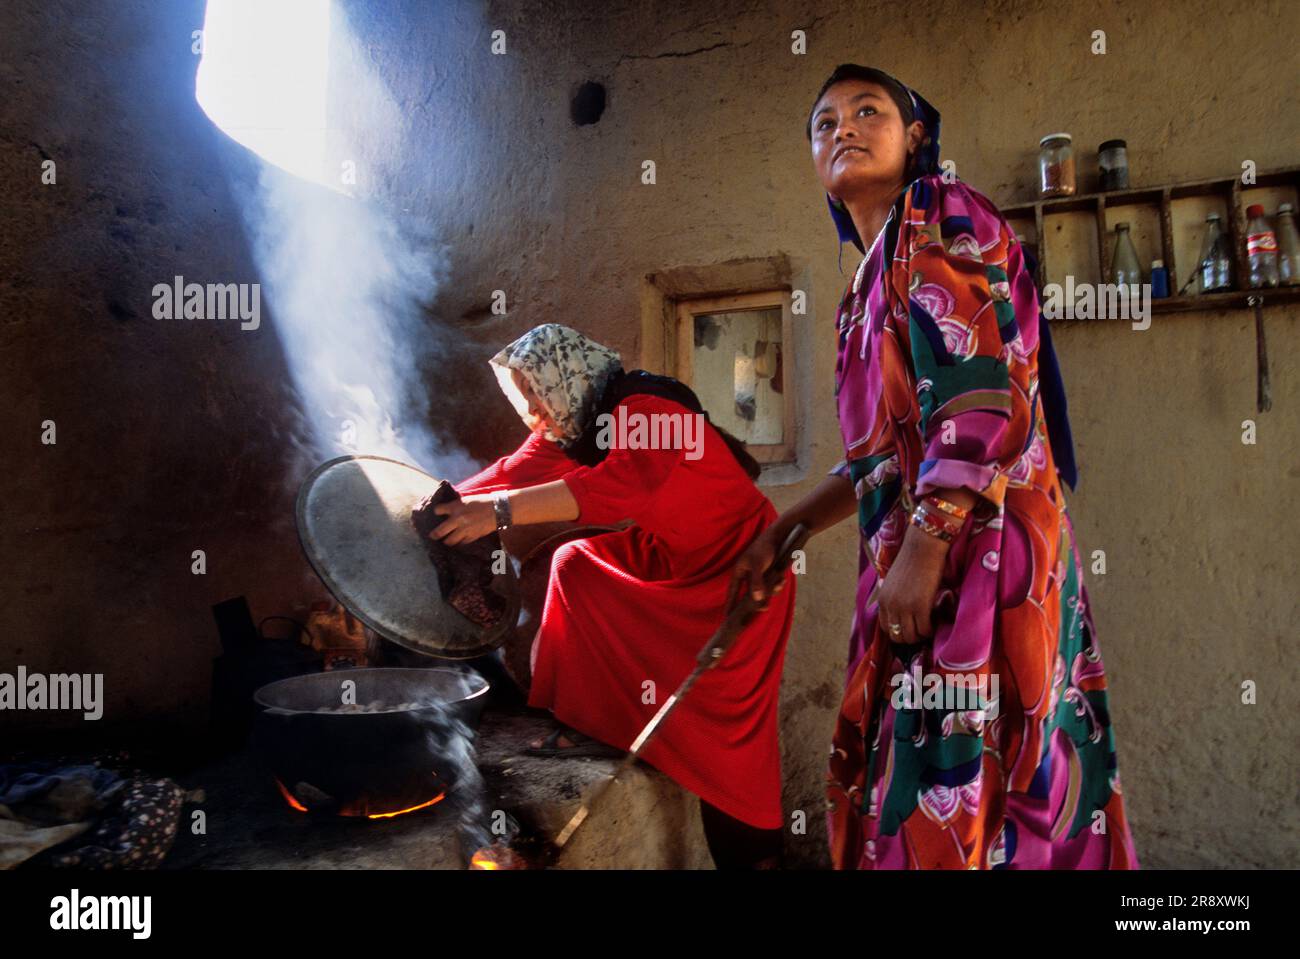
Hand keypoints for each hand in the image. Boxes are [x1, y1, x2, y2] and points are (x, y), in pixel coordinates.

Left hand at [429, 494, 496, 545]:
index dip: (437, 511)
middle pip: (439, 531)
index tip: (437, 513)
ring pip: (450, 541)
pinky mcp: (473, 536)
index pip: (438, 510)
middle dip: (434, 535)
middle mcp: (458, 519)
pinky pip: (462, 543)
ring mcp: (465, 529)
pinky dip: (460, 542)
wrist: (499, 509)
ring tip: (446, 541)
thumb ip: (457, 506)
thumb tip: (448, 511)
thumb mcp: (467, 500)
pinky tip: (459, 541)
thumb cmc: (484, 502)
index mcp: (456, 507)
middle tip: (432, 536)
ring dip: (447, 541)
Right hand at [728, 526, 786, 610]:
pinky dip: (777, 584)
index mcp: (739, 572)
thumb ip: (757, 583)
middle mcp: (747, 575)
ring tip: (779, 583)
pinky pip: (771, 584)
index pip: (732, 592)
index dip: (730, 604)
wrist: (779, 536)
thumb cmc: (764, 548)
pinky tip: (782, 579)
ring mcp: (758, 575)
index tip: (727, 617)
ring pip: (763, 590)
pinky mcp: (768, 573)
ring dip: (772, 590)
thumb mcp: (758, 566)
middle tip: (764, 608)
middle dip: (758, 600)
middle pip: (750, 594)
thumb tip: (757, 600)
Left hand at [875, 522, 947, 644]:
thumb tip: (902, 614)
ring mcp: (904, 607)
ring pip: (911, 636)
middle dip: (910, 637)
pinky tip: (936, 622)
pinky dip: (931, 630)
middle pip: (897, 636)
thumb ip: (894, 598)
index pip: (886, 628)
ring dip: (921, 635)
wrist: (923, 548)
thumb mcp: (894, 582)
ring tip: (930, 626)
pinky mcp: (920, 606)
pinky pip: (925, 629)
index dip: (899, 631)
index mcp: (883, 599)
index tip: (911, 628)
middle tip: (922, 629)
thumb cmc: (912, 561)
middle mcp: (890, 605)